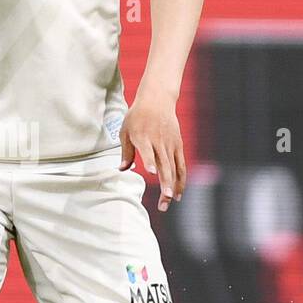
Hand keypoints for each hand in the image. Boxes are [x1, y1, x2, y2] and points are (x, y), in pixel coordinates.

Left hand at [120, 90, 186, 211]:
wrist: (157, 100)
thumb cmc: (137, 116)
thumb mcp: (126, 131)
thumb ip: (126, 152)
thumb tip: (121, 170)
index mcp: (143, 137)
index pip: (147, 150)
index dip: (149, 161)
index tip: (151, 172)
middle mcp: (159, 142)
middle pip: (164, 165)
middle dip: (165, 184)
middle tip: (164, 201)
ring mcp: (170, 144)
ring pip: (174, 168)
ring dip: (172, 186)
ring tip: (169, 201)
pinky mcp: (178, 146)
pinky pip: (181, 165)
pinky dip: (180, 179)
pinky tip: (177, 194)